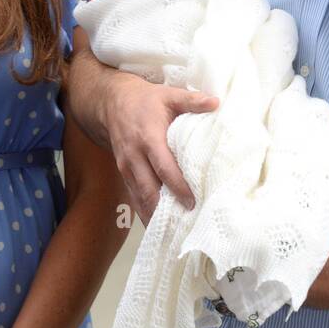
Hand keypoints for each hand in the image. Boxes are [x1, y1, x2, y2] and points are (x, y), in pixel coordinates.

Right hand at [104, 74, 217, 221]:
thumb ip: (191, 100)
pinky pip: (134, 197)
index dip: (177, 186)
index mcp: (148, 138)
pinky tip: (159, 227)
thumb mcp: (168, 95)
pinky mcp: (124, 173)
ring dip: (155, 215)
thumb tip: (216, 102)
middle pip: (149, 189)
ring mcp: (126, 167)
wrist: (112, 102)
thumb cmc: (145, 100)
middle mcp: (134, 156)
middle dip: (166, 208)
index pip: (163, 167)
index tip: (192, 202)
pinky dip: (146, 213)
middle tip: (187, 223)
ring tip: (174, 232)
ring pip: (139, 197)